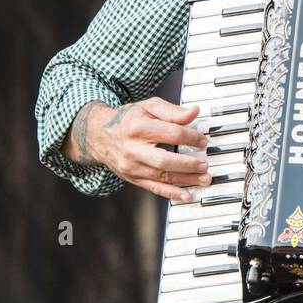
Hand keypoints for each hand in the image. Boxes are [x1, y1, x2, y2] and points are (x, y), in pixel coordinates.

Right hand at [66, 97, 211, 201]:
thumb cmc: (127, 119)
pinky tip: (186, 195)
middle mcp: (132, 149)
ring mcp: (131, 167)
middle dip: (188, 164)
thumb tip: (194, 112)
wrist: (98, 135)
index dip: (191, 137)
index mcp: (138, 128)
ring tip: (204, 179)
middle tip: (205, 164)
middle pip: (164, 160)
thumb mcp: (148, 107)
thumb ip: (172, 111)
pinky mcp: (132, 178)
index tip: (203, 140)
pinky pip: (154, 188)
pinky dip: (171, 193)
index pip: (171, 134)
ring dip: (185, 180)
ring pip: (161, 177)